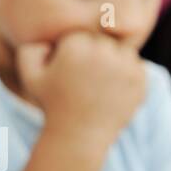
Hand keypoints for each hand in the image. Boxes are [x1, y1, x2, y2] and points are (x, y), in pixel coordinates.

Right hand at [17, 31, 145, 146]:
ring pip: (122, 50)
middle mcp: (102, 50)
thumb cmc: (52, 103)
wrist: (78, 136)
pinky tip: (112, 91)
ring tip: (98, 84)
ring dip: (113, 62)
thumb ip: (30, 48)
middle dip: (95, 55)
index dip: (74, 52)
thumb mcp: (29, 75)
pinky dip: (127, 75)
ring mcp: (124, 64)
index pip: (81, 34)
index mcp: (76, 44)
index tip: (69, 71)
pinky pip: (136, 66)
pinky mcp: (140, 79)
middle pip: (103, 39)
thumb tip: (51, 37)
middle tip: (85, 79)